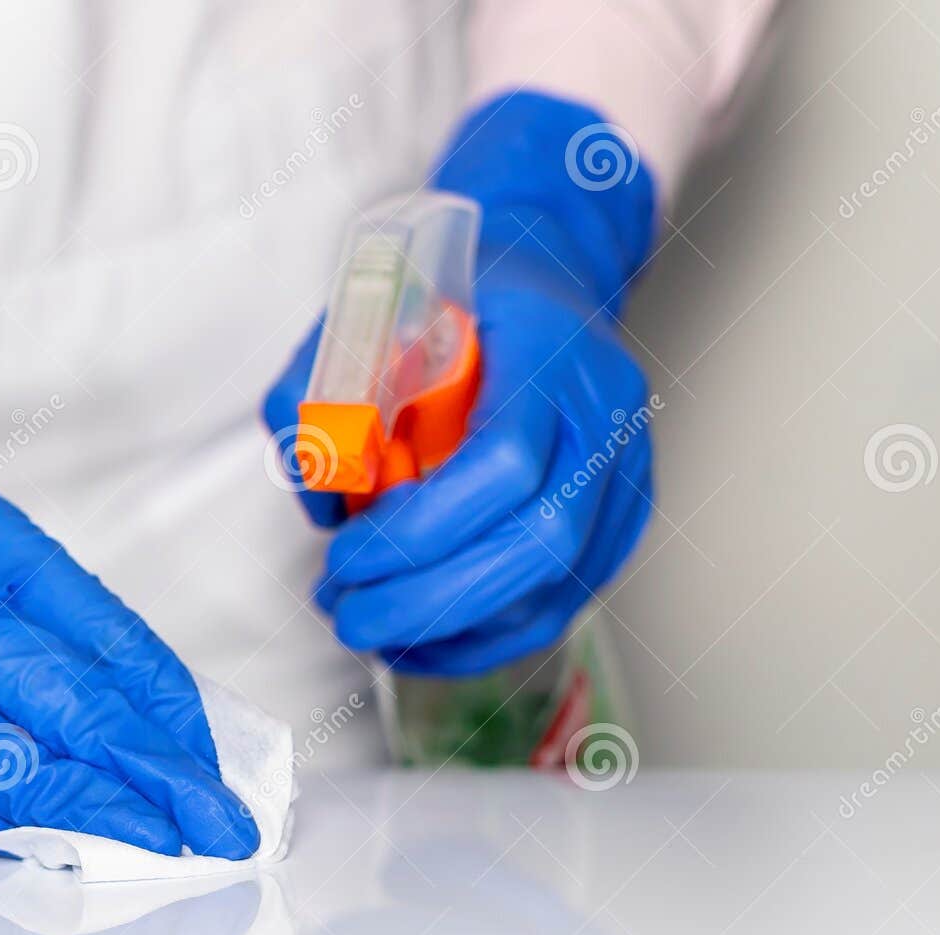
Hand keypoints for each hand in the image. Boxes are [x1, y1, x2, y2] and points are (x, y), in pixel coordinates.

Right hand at [0, 407, 258, 857]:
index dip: (166, 701)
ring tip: (159, 842)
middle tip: (220, 820)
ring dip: (90, 808)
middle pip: (63, 693)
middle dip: (155, 766)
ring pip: (0, 752)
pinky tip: (61, 848)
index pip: (100, 626)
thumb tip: (154, 717)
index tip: (212, 757)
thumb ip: (39, 625)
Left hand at [265, 94, 658, 673]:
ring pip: (555, 588)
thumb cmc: (457, 299)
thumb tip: (313, 492)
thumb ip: (319, 387)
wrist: (545, 288)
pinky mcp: (620, 522)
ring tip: (366, 624)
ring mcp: (626, 475)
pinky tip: (416, 642)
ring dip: (448, 629)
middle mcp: (606, 417)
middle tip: (343, 611)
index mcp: (553, 350)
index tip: (343, 552)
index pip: (506, 461)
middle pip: (539, 541)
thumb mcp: (373, 310)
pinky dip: (480, 640)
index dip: (418, 528)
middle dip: (428, 599)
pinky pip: (558, 606)